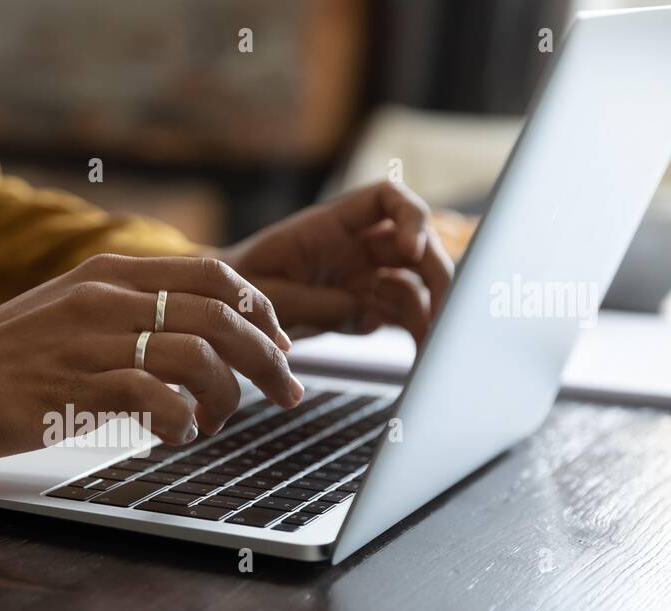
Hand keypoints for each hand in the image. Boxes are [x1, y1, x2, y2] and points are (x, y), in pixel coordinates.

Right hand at [0, 254, 304, 459]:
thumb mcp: (65, 314)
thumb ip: (122, 315)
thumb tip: (185, 338)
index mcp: (107, 275)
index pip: (214, 274)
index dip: (261, 310)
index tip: (280, 343)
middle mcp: (107, 300)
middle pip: (222, 314)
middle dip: (270, 357)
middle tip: (288, 392)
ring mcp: (92, 343)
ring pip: (199, 354)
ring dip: (228, 396)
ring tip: (218, 424)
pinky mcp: (75, 389)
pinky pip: (158, 398)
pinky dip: (184, 421)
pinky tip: (177, 437)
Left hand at [220, 180, 454, 345]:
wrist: (225, 314)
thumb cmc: (239, 291)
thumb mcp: (267, 295)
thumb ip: (315, 301)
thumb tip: (364, 310)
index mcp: (330, 226)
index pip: (386, 199)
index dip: (409, 216)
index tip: (412, 247)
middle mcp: (355, 246)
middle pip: (415, 245)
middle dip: (436, 272)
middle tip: (445, 309)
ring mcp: (363, 277)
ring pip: (415, 283)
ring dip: (432, 309)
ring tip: (435, 342)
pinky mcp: (364, 308)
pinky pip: (401, 315)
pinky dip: (416, 331)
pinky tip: (422, 351)